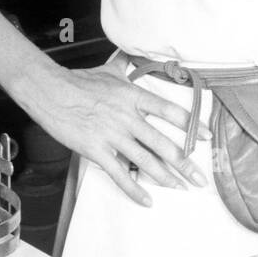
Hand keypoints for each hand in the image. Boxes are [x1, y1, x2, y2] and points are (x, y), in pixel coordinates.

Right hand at [22, 59, 211, 206]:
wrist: (51, 91)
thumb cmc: (79, 81)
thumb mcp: (109, 71)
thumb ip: (125, 67)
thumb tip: (131, 56)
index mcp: (134, 96)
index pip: (170, 112)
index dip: (191, 125)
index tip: (206, 136)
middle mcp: (128, 117)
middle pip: (163, 143)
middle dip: (185, 163)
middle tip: (200, 177)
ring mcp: (113, 135)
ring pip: (146, 161)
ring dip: (166, 177)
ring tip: (180, 188)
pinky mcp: (96, 150)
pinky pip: (119, 174)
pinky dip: (134, 189)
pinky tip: (147, 200)